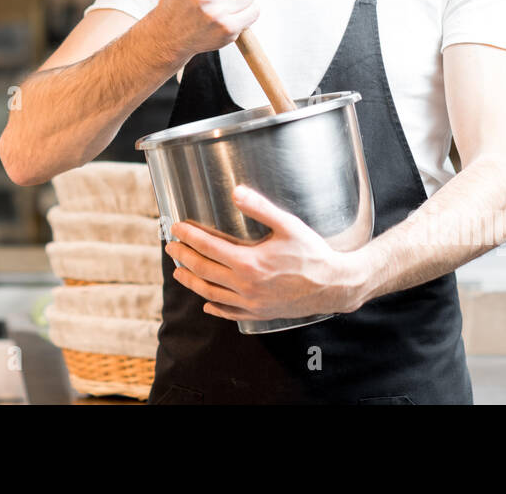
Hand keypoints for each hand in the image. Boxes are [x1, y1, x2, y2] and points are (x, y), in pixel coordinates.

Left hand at [164, 185, 369, 320]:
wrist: (334, 285)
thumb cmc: (313, 253)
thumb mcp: (288, 225)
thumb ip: (260, 208)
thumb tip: (236, 191)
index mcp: (249, 263)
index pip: (208, 247)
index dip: (189, 236)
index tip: (177, 228)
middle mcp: (246, 286)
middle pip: (204, 270)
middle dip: (184, 257)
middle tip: (171, 247)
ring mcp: (251, 303)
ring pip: (211, 294)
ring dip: (192, 282)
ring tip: (179, 272)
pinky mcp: (259, 314)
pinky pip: (230, 313)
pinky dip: (214, 308)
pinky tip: (207, 304)